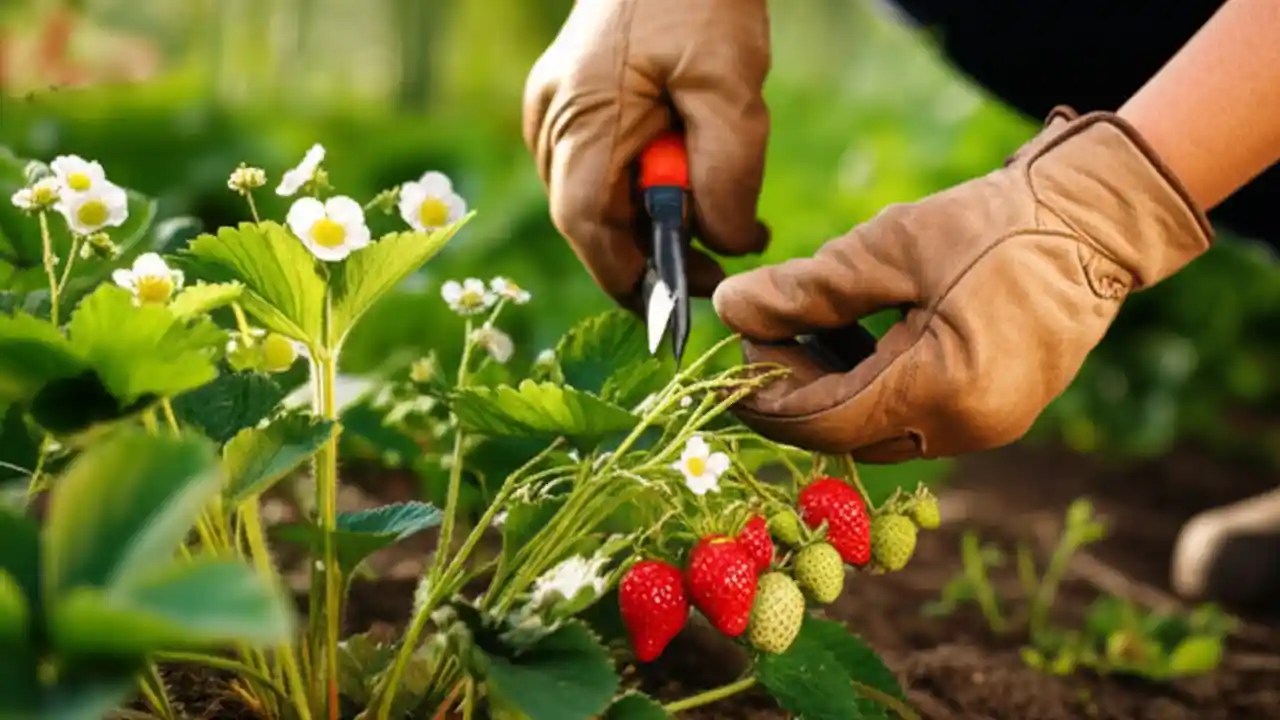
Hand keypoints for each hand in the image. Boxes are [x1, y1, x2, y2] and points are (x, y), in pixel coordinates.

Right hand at [523, 0, 771, 307]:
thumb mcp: (731, 85)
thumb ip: (728, 174)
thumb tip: (725, 246)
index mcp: (581, 113)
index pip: (586, 223)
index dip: (628, 276)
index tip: (680, 304)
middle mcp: (554, 117)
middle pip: (590, 218)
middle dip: (652, 253)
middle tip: (719, 264)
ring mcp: (556, 108)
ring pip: (597, 196)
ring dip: (654, 219)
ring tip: (723, 217)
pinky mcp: (572, 102)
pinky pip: (601, 167)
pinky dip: (645, 188)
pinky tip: (692, 175)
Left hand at [712, 109, 1212, 462]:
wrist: (1097, 221)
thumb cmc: (994, 224)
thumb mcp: (888, 248)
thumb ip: (804, 289)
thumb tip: (729, 309)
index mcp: (941, 391)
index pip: (821, 420)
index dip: (765, 390)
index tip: (734, 346)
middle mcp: (966, 429)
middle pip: (845, 433)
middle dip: (793, 389)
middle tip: (762, 331)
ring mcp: (985, 429)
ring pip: (875, 431)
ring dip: (829, 389)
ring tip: (803, 328)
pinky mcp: (995, 415)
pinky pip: (911, 420)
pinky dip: (870, 388)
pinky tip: (852, 339)